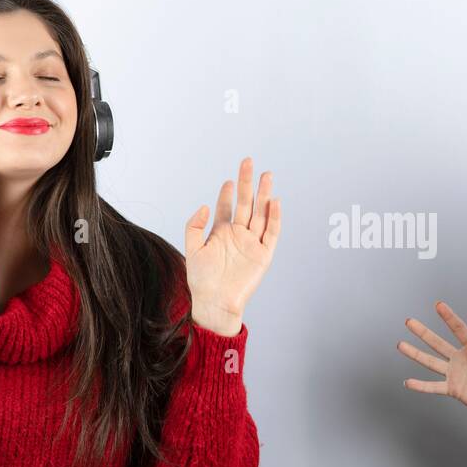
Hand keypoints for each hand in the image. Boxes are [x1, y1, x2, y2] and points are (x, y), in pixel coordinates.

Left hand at [184, 157, 280, 335]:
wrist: (215, 303)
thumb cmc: (201, 281)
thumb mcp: (192, 250)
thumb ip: (194, 227)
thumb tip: (204, 207)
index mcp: (221, 233)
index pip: (227, 207)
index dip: (228, 193)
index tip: (228, 180)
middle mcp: (238, 235)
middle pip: (246, 204)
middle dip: (247, 183)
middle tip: (248, 162)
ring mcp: (252, 243)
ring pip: (260, 214)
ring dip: (264, 195)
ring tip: (266, 176)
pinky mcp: (263, 255)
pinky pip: (272, 233)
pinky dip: (274, 218)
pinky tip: (274, 202)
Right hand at [398, 300, 466, 431]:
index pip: (459, 329)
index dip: (449, 317)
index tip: (438, 305)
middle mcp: (461, 359)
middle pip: (437, 343)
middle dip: (423, 332)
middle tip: (409, 322)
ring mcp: (455, 374)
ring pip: (430, 362)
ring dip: (415, 354)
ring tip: (401, 345)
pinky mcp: (453, 389)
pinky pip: (433, 386)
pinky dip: (420, 385)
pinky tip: (408, 382)